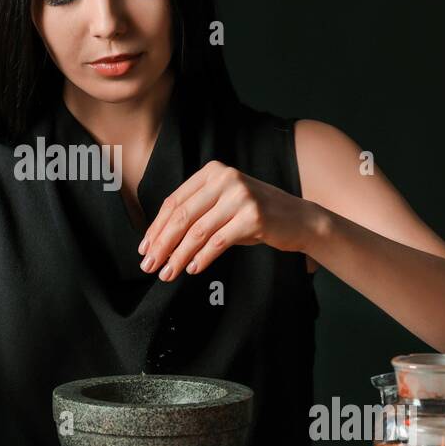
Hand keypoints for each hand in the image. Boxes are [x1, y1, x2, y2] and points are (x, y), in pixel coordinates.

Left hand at [137, 161, 323, 279]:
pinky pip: (218, 241)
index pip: (174, 201)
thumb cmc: (256, 215)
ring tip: (167, 273)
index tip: (145, 248)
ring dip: (178, 256)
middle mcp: (225, 179)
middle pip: (182, 216)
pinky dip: (202, 257)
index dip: (156, 227)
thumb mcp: (223, 205)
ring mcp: (240, 196)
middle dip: (162, 243)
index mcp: (213, 172)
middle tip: (149, 265)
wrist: (299, 219)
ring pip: (197, 231)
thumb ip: (196, 213)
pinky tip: (193, 269)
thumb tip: (158, 241)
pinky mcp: (253, 216)